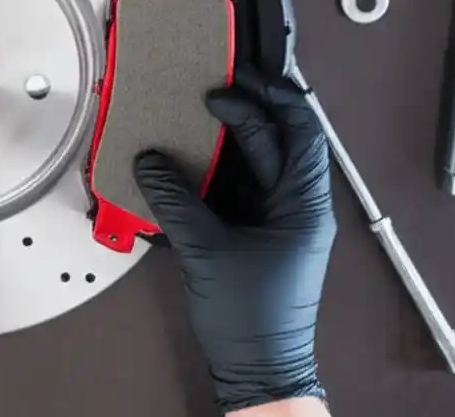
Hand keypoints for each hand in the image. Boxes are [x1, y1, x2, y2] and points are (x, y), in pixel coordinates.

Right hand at [136, 66, 335, 412]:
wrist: (258, 369)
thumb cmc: (252, 320)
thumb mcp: (206, 251)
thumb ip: (174, 200)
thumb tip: (149, 161)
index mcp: (304, 205)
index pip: (298, 132)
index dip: (265, 100)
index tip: (226, 86)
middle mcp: (298, 206)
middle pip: (281, 140)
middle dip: (250, 108)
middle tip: (217, 84)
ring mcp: (280, 220)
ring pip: (261, 161)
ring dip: (233, 137)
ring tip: (199, 113)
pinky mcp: (259, 233)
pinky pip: (242, 187)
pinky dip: (220, 168)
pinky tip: (192, 157)